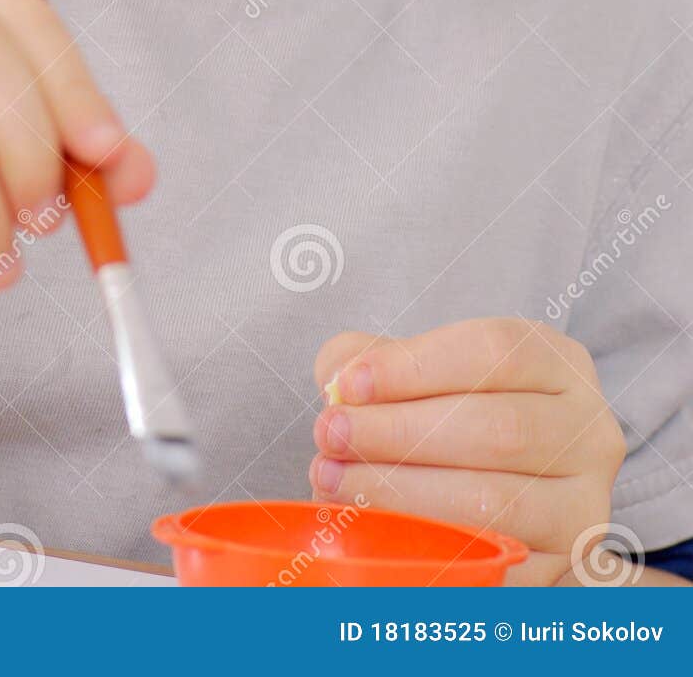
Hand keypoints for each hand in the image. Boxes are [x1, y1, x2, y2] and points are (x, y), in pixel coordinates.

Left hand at [310, 318, 625, 586]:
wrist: (511, 493)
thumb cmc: (451, 413)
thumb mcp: (419, 368)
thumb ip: (372, 359)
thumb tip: (338, 379)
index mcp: (557, 362)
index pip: (493, 350)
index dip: (416, 366)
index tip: (349, 384)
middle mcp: (588, 430)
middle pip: (496, 428)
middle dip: (399, 432)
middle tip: (331, 435)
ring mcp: (583, 504)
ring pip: (496, 501)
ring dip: (402, 492)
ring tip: (335, 480)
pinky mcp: (564, 569)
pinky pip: (493, 563)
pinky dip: (429, 547)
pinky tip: (375, 529)